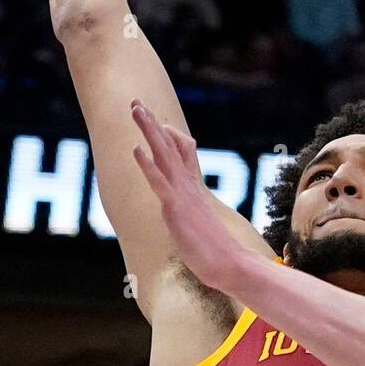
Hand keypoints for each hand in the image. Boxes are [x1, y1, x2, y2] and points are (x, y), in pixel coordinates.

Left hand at [131, 101, 247, 297]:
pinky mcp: (176, 208)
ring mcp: (182, 194)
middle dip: (151, 123)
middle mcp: (188, 185)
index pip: (183, 151)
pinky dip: (147, 164)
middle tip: (136, 102)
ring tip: (135, 109)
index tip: (159, 122)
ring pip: (163, 154)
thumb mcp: (200, 222)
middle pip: (170, 144)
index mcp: (194, 187)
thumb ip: (193, 209)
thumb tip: (189, 208)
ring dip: (148, 130)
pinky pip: (159, 182)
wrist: (229, 263)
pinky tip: (136, 149)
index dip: (170, 134)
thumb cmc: (215, 249)